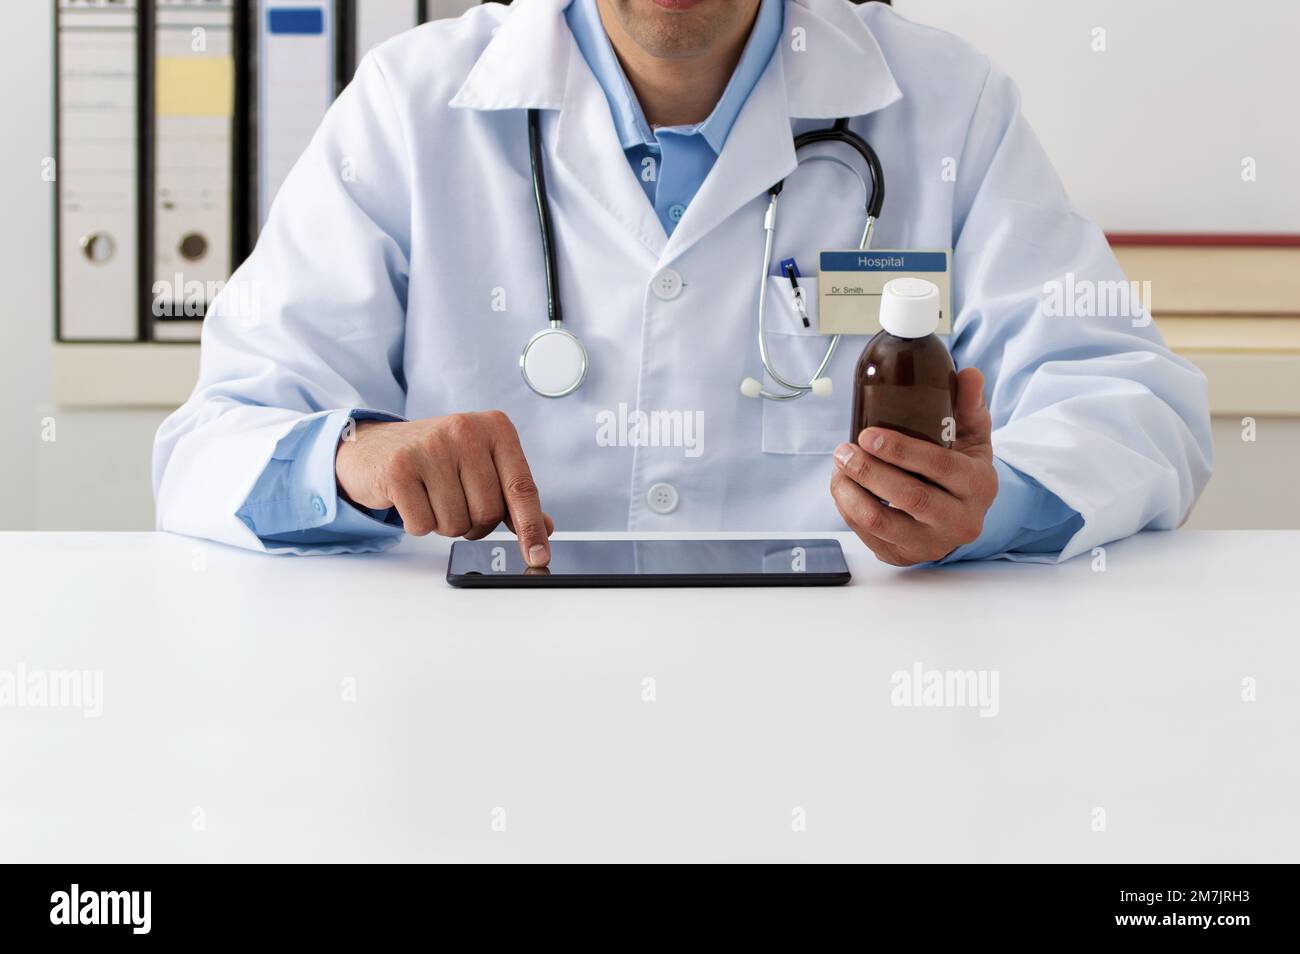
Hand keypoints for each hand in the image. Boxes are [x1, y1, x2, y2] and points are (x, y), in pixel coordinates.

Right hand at [336, 411, 553, 565]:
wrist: (374, 446)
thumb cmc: (435, 458)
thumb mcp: (480, 465)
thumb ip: (511, 494)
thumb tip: (544, 528)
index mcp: (495, 427)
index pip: (522, 487)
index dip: (530, 527)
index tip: (538, 557)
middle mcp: (465, 430)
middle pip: (488, 512)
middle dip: (475, 524)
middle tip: (457, 505)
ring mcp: (430, 447)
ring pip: (456, 523)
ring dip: (445, 523)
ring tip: (432, 497)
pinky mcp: (399, 468)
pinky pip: (423, 524)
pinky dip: (418, 523)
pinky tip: (411, 498)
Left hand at [830, 368, 996, 566]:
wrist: (963, 516)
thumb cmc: (962, 470)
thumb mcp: (973, 438)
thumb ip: (969, 406)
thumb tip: (968, 373)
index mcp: (978, 485)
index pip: (941, 467)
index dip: (901, 450)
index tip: (868, 434)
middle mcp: (960, 520)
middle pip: (910, 498)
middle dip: (869, 471)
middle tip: (843, 450)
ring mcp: (931, 543)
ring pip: (882, 521)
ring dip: (850, 492)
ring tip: (838, 467)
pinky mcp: (904, 556)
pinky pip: (867, 535)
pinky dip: (847, 508)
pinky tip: (842, 487)